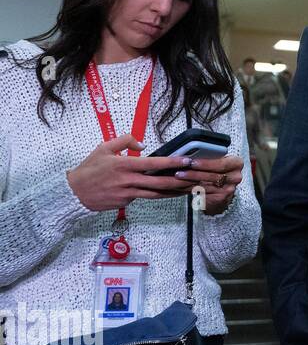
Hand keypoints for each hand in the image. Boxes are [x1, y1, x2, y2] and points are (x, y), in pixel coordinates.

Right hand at [66, 134, 193, 210]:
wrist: (74, 192)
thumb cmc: (89, 169)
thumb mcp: (104, 148)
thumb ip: (124, 141)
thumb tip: (143, 145)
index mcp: (125, 165)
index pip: (154, 164)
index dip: (173, 163)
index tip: (187, 161)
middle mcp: (129, 180)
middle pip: (160, 182)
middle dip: (180, 181)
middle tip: (195, 178)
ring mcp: (128, 194)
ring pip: (156, 194)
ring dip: (174, 192)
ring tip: (189, 189)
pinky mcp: (125, 203)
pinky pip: (143, 197)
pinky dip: (156, 195)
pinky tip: (169, 193)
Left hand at [177, 153, 242, 214]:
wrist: (221, 188)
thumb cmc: (216, 170)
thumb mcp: (216, 160)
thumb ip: (208, 157)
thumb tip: (189, 155)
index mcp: (236, 163)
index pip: (221, 164)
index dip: (205, 163)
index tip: (191, 162)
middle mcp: (236, 177)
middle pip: (213, 175)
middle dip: (194, 173)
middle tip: (180, 171)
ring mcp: (230, 189)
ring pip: (206, 185)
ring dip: (190, 182)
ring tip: (178, 177)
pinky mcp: (222, 198)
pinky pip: (203, 193)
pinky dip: (191, 189)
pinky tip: (181, 186)